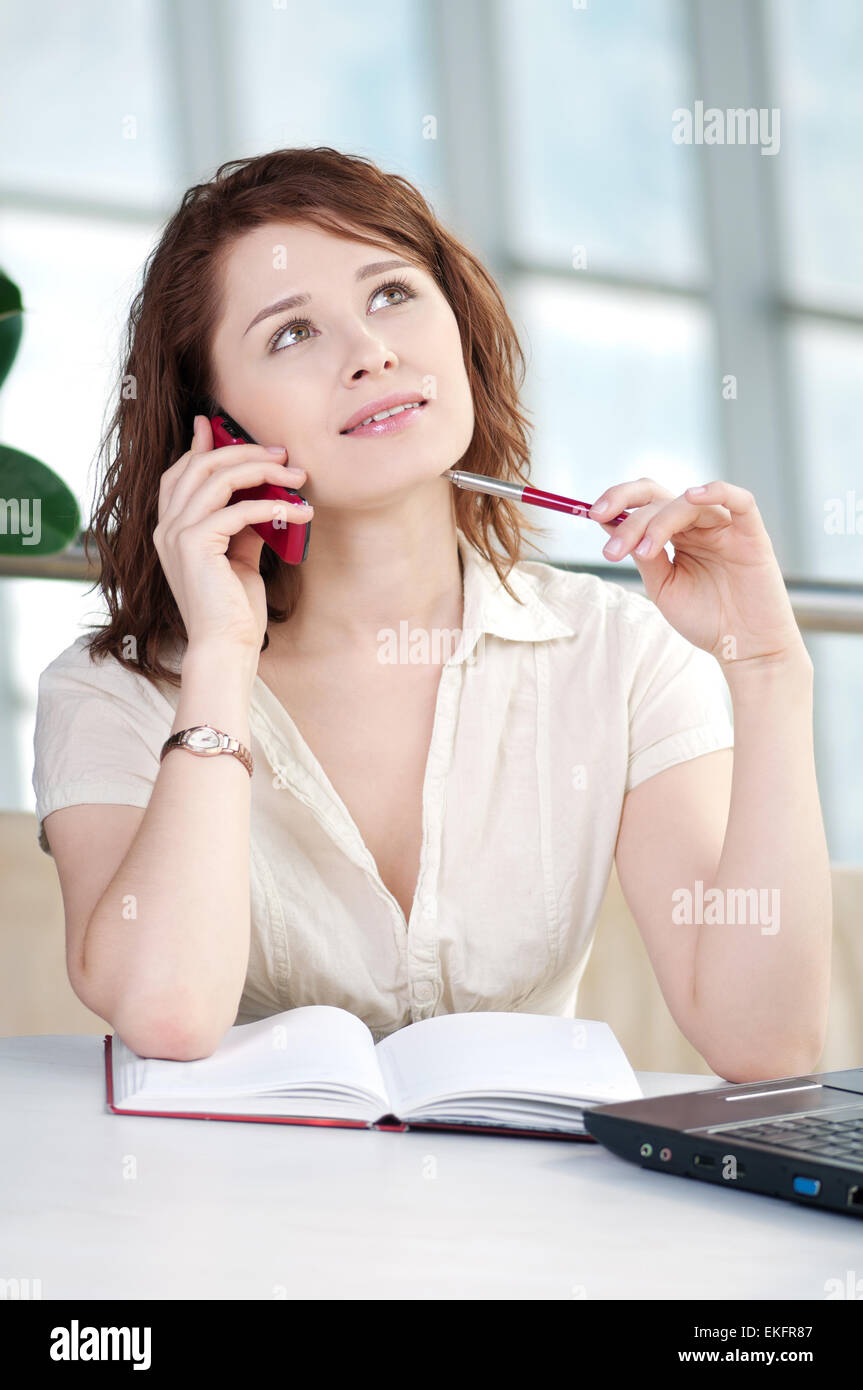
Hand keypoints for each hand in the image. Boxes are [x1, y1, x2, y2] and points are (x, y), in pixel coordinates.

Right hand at [153, 415, 312, 653]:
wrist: (225, 647)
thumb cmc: (234, 609)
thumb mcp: (240, 557)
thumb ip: (243, 526)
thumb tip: (265, 499)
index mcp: (171, 529)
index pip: (180, 472)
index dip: (199, 446)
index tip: (220, 425)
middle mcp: (166, 527)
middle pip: (200, 466)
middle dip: (244, 452)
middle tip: (283, 454)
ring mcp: (176, 535)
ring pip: (217, 478)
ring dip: (263, 471)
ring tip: (297, 476)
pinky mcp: (195, 545)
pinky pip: (238, 510)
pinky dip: (271, 506)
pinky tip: (297, 512)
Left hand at [589, 478, 807, 671]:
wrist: (744, 649)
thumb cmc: (706, 620)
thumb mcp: (663, 587)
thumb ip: (645, 557)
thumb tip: (612, 525)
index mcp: (676, 535)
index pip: (644, 504)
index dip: (617, 502)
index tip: (591, 513)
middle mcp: (699, 525)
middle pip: (659, 497)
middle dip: (628, 511)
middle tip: (607, 535)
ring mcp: (726, 528)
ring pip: (687, 503)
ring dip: (658, 521)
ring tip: (643, 551)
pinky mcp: (752, 536)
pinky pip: (741, 501)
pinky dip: (717, 492)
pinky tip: (693, 495)